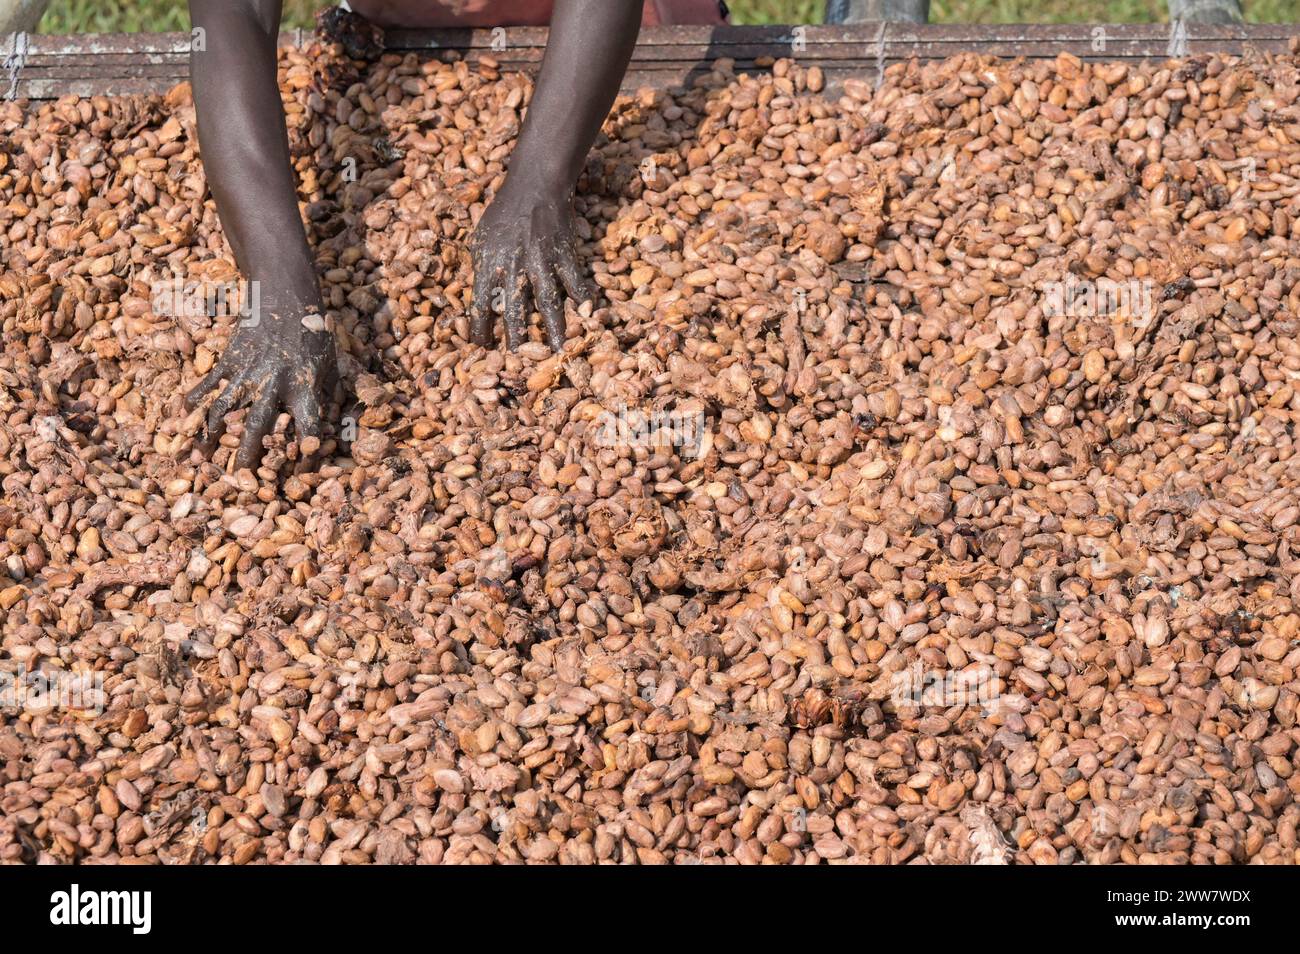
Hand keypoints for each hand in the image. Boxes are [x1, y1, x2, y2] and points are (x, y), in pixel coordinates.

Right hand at [185, 303, 334, 469]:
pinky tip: (183, 419)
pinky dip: (195, 401)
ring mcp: (248, 370)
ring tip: (200, 458)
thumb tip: (330, 432)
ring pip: (225, 408)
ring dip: (212, 435)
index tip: (300, 476)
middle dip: (248, 455)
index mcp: (306, 385)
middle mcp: (275, 381)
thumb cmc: (314, 334)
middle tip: (240, 480)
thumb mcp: (332, 364)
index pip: (308, 427)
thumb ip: (329, 397)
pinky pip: (209, 384)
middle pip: (259, 425)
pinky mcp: (230, 358)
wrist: (285, 294)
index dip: (306, 455)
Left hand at [470, 180, 592, 351]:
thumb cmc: (503, 214)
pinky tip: (587, 321)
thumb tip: (480, 301)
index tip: (481, 348)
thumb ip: (481, 270)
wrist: (535, 186)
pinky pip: (576, 285)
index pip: (480, 306)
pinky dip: (583, 304)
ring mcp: (543, 262)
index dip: (480, 331)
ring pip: (548, 304)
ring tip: (557, 354)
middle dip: (516, 341)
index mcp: (489, 264)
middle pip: (514, 312)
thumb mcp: (481, 239)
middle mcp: (515, 266)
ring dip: (553, 332)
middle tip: (517, 364)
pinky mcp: (566, 256)